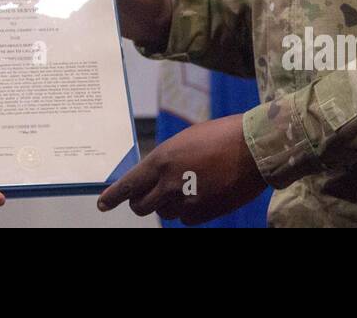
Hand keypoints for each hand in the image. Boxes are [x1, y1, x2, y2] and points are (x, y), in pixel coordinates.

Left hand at [96, 115, 264, 224]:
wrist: (254, 148)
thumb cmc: (221, 136)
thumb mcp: (185, 141)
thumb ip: (166, 160)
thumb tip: (156, 176)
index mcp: (161, 159)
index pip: (129, 184)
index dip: (113, 196)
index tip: (102, 205)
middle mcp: (168, 182)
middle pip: (141, 206)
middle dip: (142, 203)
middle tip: (148, 197)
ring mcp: (186, 200)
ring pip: (164, 214)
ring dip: (168, 205)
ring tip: (186, 187)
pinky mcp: (204, 213)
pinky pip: (186, 220)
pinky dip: (188, 212)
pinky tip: (201, 195)